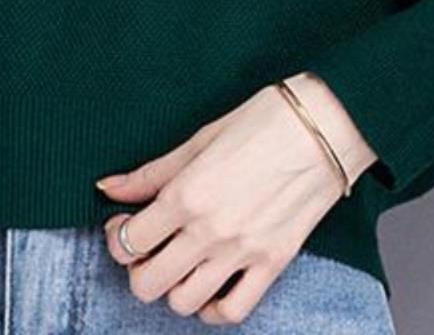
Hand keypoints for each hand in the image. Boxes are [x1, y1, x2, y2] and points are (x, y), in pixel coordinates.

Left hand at [94, 75, 376, 324]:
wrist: (324, 126)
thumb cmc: (263, 121)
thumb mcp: (199, 139)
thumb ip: (152, 172)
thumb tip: (109, 187)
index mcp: (187, 194)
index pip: (129, 241)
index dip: (117, 237)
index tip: (125, 222)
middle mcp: (210, 230)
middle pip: (148, 283)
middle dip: (138, 269)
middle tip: (147, 247)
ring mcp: (243, 252)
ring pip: (184, 303)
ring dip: (172, 288)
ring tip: (179, 263)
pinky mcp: (273, 264)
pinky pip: (233, 311)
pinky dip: (213, 308)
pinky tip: (210, 286)